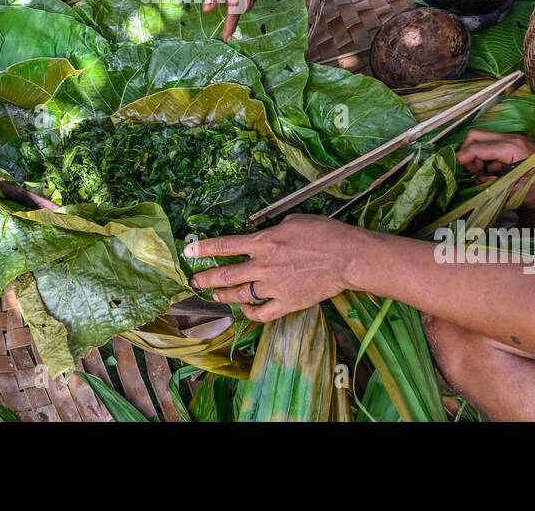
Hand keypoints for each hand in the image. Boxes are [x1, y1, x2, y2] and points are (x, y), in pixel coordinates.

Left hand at [184, 214, 366, 321]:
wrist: (347, 257)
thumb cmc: (324, 233)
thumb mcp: (293, 221)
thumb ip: (272, 231)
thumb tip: (263, 236)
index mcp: (264, 242)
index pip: (225, 245)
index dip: (203, 248)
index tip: (188, 251)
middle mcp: (263, 266)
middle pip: (226, 275)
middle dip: (206, 278)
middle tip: (194, 281)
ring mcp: (274, 287)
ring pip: (240, 295)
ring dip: (224, 295)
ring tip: (215, 294)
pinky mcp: (287, 303)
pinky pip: (262, 314)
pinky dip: (250, 313)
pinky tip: (245, 309)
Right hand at [456, 129, 534, 209]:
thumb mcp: (520, 193)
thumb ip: (494, 187)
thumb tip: (477, 184)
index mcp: (512, 148)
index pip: (476, 147)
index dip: (463, 160)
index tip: (459, 176)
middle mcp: (511, 139)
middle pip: (476, 136)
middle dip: (468, 155)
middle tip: (473, 175)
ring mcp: (514, 142)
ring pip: (483, 143)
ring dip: (479, 160)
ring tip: (486, 181)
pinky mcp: (517, 148)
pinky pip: (494, 150)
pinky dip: (489, 163)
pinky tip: (495, 179)